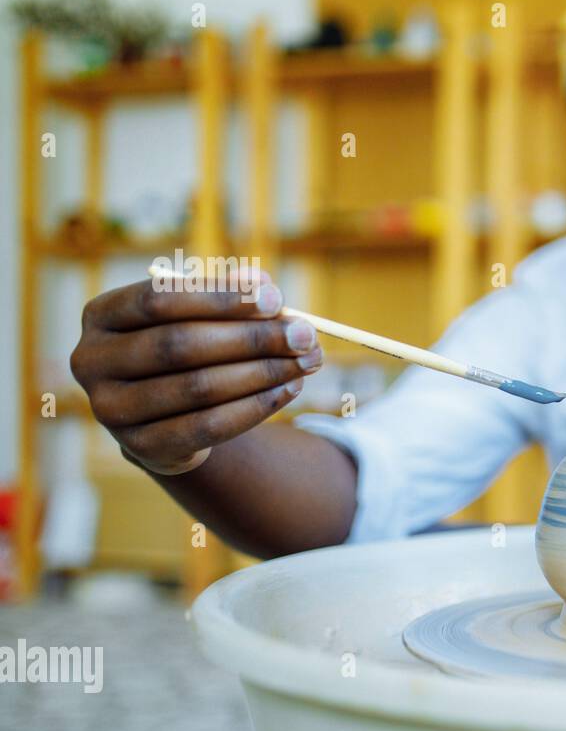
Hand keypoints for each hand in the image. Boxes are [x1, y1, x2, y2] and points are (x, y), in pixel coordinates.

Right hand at [70, 269, 323, 474]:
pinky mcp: (142, 447)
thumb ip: (229, 297)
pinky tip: (289, 388)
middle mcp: (93, 361)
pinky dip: (256, 406)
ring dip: (263, 372)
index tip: (276, 298)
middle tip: (304, 335)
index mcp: (100, 316)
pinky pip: (209, 427)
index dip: (219, 298)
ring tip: (307, 361)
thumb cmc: (187, 349)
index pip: (158, 300)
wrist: (166, 415)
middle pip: (180, 345)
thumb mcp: (201, 317)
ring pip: (199, 388)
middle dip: (251, 338)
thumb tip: (264, 284)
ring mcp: (111, 410)